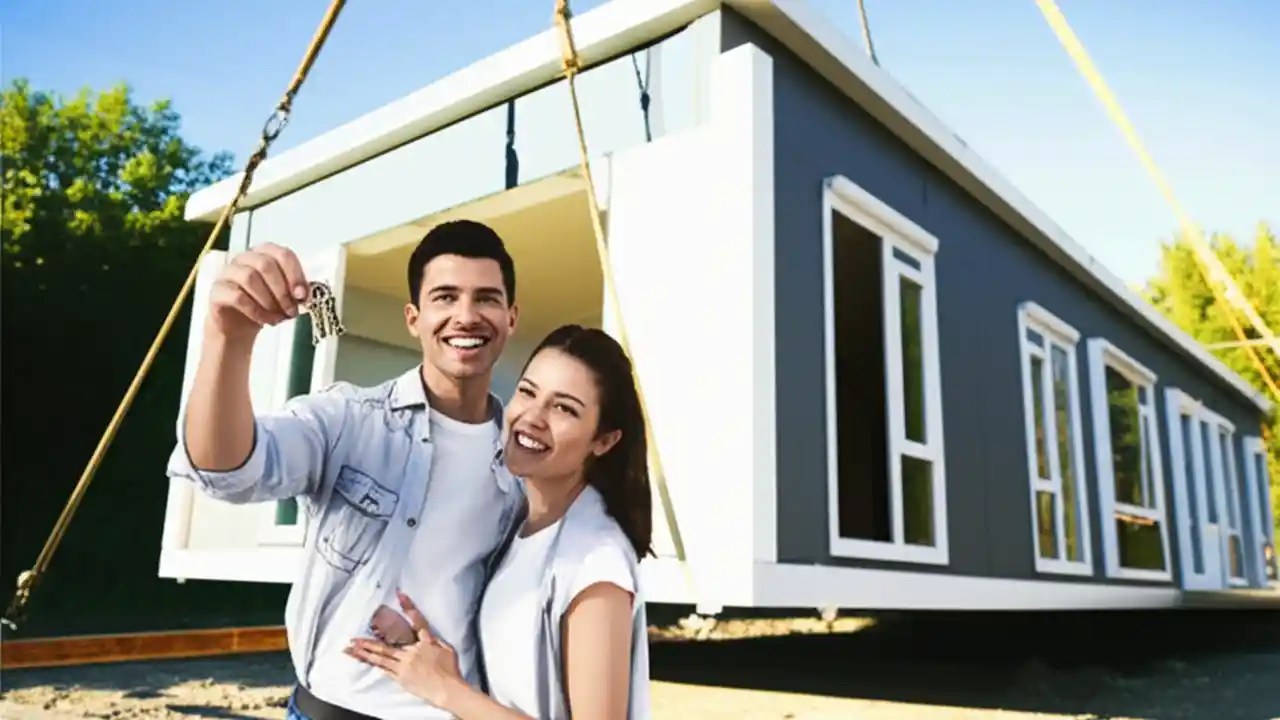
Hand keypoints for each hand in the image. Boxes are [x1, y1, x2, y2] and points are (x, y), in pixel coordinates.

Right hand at [208, 242, 309, 341]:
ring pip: (249, 277)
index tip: (302, 295)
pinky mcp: (217, 290)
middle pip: (266, 264)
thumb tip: (303, 294)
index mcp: (265, 253)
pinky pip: (237, 296)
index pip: (283, 254)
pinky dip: (255, 310)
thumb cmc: (264, 306)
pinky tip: (265, 320)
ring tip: (278, 317)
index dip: (295, 275)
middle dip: (282, 291)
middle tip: (291, 310)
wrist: (238, 326)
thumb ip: (296, 292)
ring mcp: (228, 272)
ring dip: (269, 301)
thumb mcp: (286, 298)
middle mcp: (244, 258)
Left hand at [346, 590, 464, 709]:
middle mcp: (411, 652)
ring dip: (365, 653)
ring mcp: (404, 666)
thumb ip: (436, 641)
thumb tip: (429, 636)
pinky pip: (385, 671)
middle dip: (368, 641)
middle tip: (353, 638)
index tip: (400, 595)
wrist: (447, 689)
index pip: (416, 621)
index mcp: (426, 642)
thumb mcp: (447, 650)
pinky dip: (375, 666)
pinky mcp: (401, 678)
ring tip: (352, 650)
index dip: (409, 606)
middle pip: (386, 645)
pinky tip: (365, 662)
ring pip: (381, 658)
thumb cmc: (451, 670)